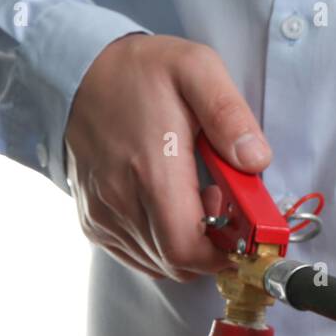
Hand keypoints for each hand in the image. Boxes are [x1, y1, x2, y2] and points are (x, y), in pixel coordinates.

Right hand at [63, 33, 270, 281]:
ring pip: (158, 265)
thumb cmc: (141, 73)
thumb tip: (256, 160)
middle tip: (219, 205)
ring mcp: (102, 216)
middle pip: (177, 263)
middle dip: (210, 248)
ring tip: (191, 199)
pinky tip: (167, 209)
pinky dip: (162, 246)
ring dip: (187, 246)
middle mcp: (119, 201)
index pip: (187, 249)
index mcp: (150, 170)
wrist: (78, 71)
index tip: (240, 231)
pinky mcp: (93, 223)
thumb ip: (230, 115)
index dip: (221, 253)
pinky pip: (138, 257)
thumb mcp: (197, 71)